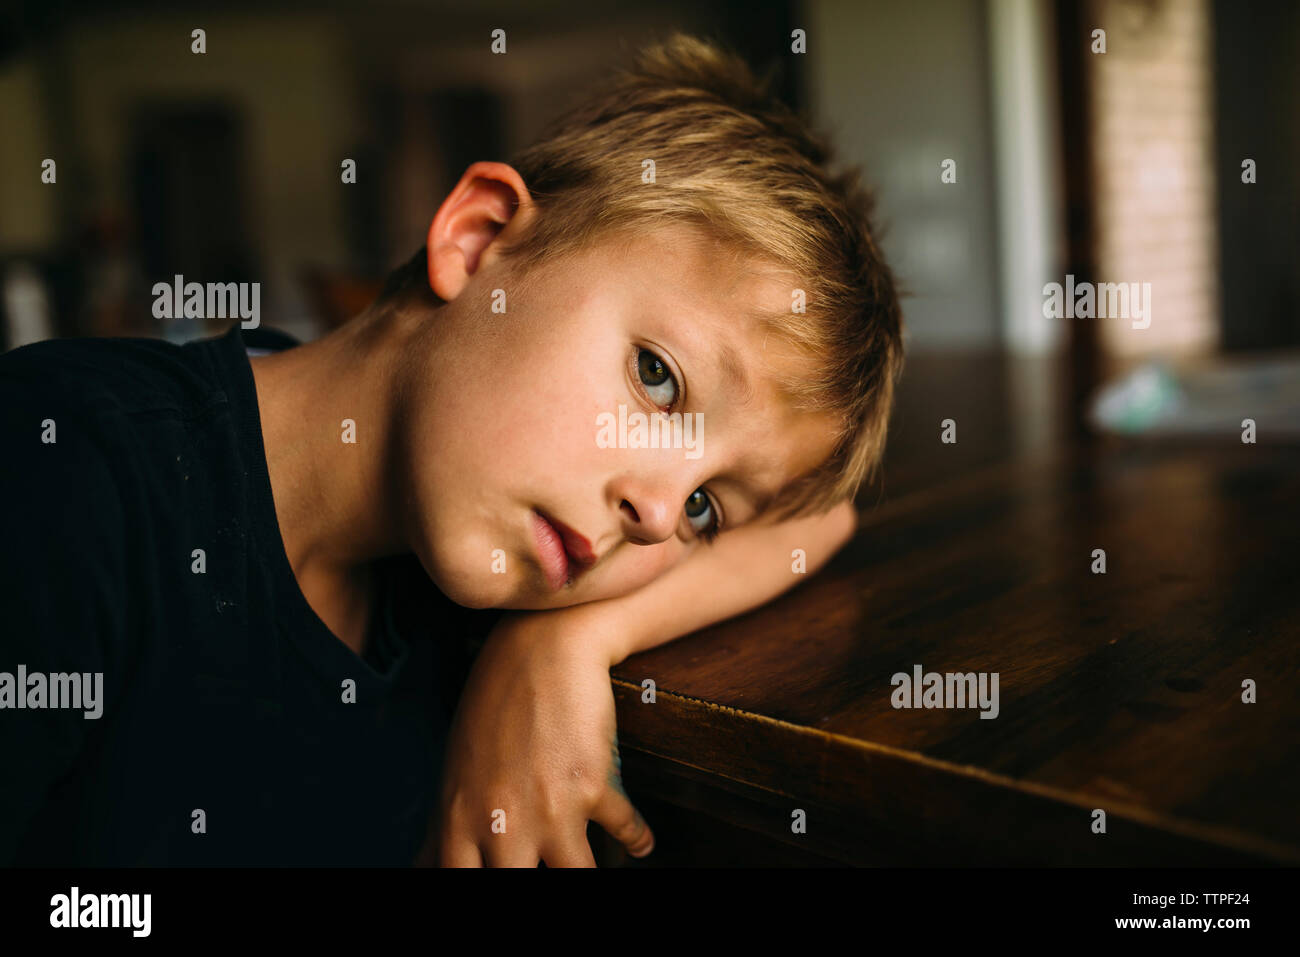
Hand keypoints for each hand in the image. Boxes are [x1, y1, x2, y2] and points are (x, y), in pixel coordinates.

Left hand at [426, 607, 654, 866]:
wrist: (542, 647)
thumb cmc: (491, 707)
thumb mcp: (455, 771)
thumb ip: (444, 830)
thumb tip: (422, 867)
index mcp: (460, 820)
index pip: (454, 882)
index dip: (476, 890)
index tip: (499, 879)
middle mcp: (503, 821)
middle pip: (516, 886)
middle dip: (536, 884)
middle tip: (550, 871)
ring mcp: (551, 807)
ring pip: (577, 876)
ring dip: (586, 872)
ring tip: (593, 869)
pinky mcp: (594, 785)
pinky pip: (626, 830)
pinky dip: (638, 838)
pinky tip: (641, 843)